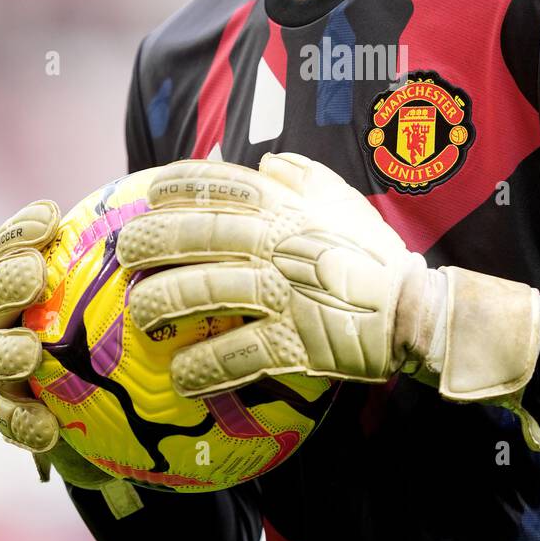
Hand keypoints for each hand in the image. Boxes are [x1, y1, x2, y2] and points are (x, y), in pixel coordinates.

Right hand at [0, 197, 140, 508]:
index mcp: (32, 279)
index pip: (16, 245)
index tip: (52, 219)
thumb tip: (182, 216)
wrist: (137, 410)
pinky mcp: (15, 415)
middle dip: (5, 283)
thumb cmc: (148, 335)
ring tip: (29, 353)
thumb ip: (152, 258)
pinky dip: (25, 423)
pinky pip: (10, 421)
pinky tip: (47, 429)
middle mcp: (10, 318)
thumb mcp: (154, 290)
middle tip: (35, 277)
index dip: (23, 229)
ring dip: (2, 353)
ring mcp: (6, 367)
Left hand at [116, 153, 539, 451]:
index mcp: (287, 206)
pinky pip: (237, 354)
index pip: (220, 185)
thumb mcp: (344, 201)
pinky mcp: (294, 340)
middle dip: (153, 240)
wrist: (415, 310)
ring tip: (138, 313)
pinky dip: (204, 368)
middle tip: (124, 252)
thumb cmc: (374, 254)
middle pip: (200, 235)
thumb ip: (303, 177)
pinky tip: (179, 376)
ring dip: (163, 301)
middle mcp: (278, 243)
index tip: (145, 193)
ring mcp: (284, 292)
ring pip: (207, 291)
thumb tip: (266, 164)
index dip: (177, 187)